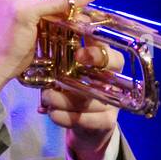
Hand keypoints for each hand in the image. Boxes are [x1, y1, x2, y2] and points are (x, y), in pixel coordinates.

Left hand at [39, 40, 122, 159]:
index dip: (96, 54)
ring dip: (64, 100)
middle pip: (108, 76)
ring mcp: (113, 102)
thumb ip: (64, 52)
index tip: (78, 55)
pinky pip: (86, 120)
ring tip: (46, 97)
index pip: (111, 55)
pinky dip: (65, 117)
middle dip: (80, 79)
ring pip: (90, 101)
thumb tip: (46, 37)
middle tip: (57, 78)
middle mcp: (114, 80)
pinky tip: (52, 113)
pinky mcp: (106, 122)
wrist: (82, 120)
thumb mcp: (69, 65)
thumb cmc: (72, 84)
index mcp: (107, 61)